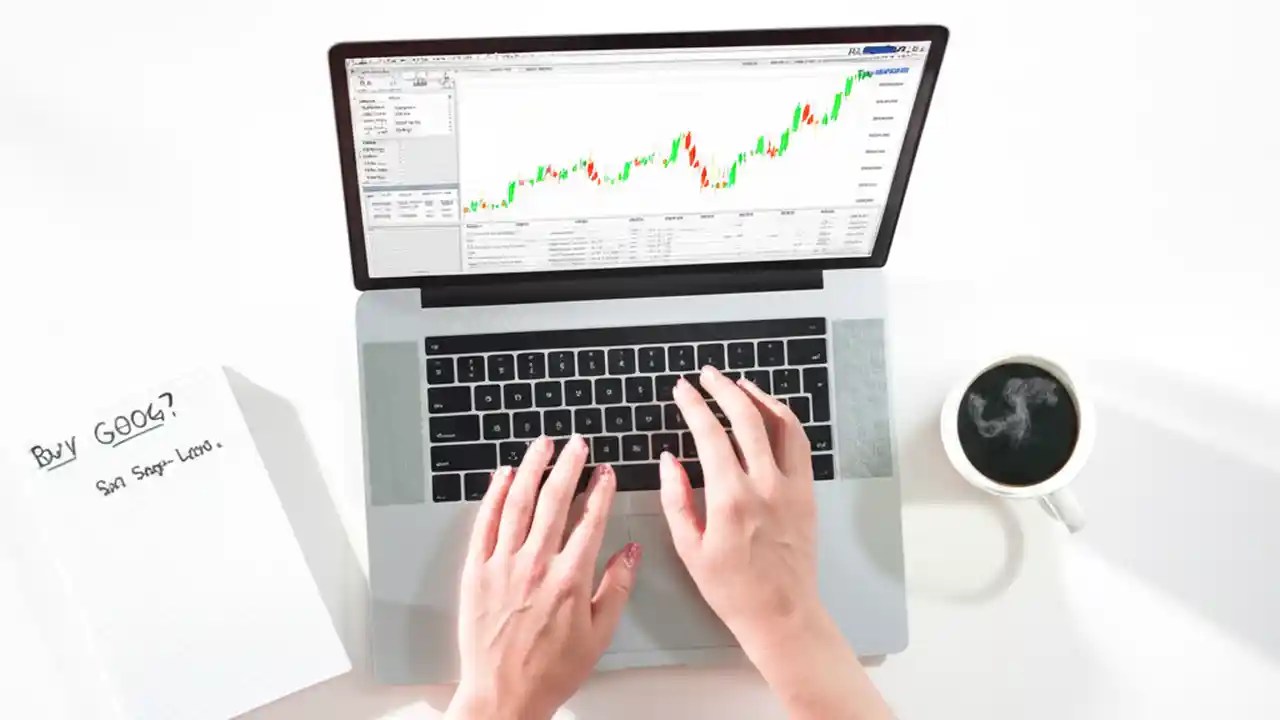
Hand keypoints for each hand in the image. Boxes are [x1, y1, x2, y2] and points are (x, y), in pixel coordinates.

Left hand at [447, 435, 639, 719]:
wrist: (503, 696)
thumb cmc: (551, 671)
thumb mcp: (599, 634)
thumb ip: (617, 587)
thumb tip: (631, 552)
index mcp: (569, 579)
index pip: (589, 520)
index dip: (600, 490)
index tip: (605, 472)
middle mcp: (535, 565)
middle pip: (553, 501)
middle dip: (568, 466)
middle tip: (577, 445)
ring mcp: (502, 566)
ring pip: (517, 503)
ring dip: (531, 468)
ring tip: (542, 446)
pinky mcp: (476, 572)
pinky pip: (484, 524)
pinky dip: (493, 495)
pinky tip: (502, 477)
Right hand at [660, 366, 892, 719]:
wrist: (781, 613)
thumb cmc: (731, 588)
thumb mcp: (689, 548)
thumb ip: (676, 498)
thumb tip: (669, 460)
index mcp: (730, 499)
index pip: (710, 435)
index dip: (694, 406)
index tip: (682, 390)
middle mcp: (764, 485)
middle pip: (746, 417)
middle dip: (724, 388)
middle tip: (708, 375)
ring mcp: (791, 486)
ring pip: (781, 423)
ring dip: (759, 396)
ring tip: (739, 384)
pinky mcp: (807, 493)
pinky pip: (799, 443)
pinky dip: (784, 419)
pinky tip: (769, 412)